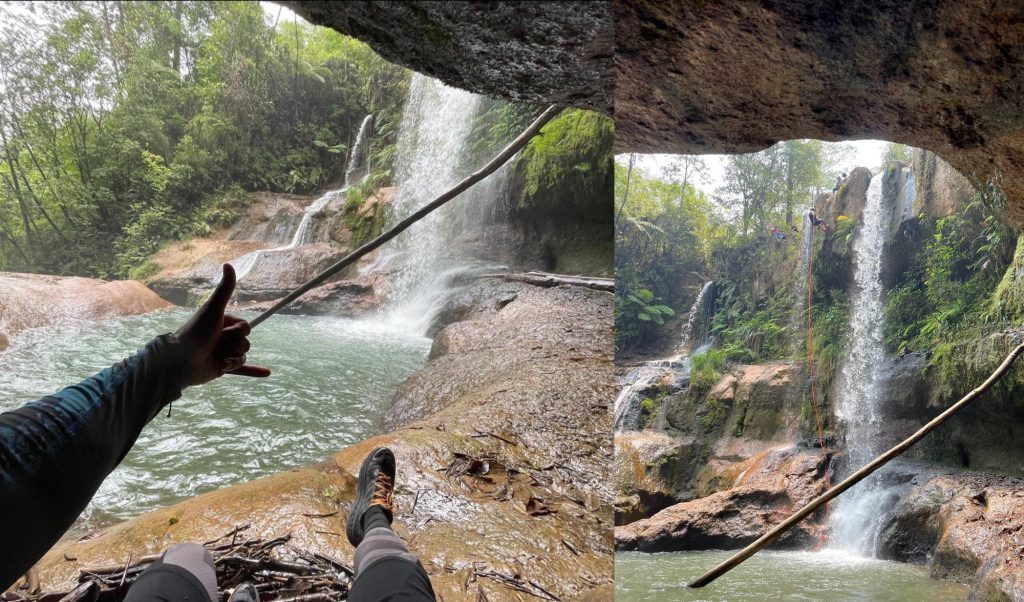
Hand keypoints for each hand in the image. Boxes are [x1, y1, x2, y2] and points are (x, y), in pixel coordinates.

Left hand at [175, 264, 270, 386]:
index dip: (238, 330)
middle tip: (216, 345)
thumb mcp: (213, 309)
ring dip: (233, 358)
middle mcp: (223, 337)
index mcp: (222, 323)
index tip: (222, 330)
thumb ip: (224, 289)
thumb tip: (228, 264)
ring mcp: (223, 353)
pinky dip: (254, 370)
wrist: (181, 360)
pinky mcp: (223, 368)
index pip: (246, 327)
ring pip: (243, 355)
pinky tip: (268, 373)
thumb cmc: (196, 332)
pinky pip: (243, 369)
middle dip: (234, 344)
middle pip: (246, 341)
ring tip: (218, 359)